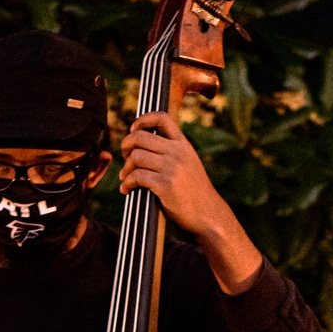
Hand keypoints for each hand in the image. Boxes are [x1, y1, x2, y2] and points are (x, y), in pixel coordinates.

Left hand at [120, 113, 263, 293]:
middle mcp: (177, 152)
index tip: (133, 131)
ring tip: (125, 178)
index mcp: (183, 144)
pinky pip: (136, 177)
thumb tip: (141, 147)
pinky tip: (127, 190)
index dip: (142, 120)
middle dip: (126, 146)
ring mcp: (172, 168)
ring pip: (135, 156)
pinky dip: (127, 183)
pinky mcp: (165, 185)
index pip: (162, 118)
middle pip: (140, 137)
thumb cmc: (194, 192)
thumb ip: (171, 153)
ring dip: (125, 168)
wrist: (208, 214)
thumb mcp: (188, 164)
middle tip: (125, 158)